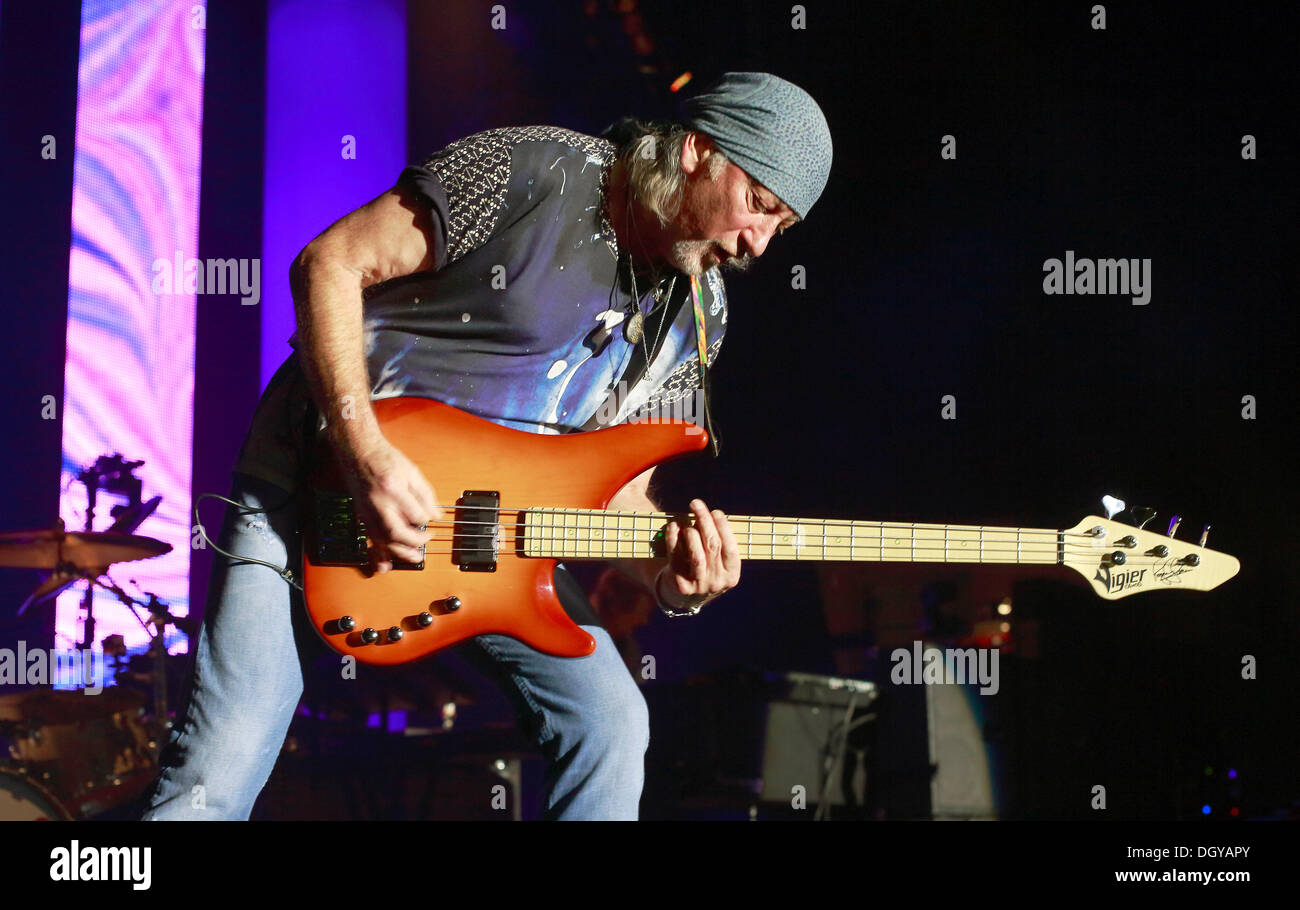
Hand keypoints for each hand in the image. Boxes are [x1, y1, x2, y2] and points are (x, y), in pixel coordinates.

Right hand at [340, 437, 440, 573]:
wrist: (359, 453)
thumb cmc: (384, 459)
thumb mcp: (412, 471)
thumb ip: (425, 494)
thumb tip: (436, 514)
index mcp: (393, 489)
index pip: (415, 515)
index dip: (426, 521)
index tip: (432, 521)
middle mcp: (378, 503)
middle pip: (397, 533)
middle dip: (415, 543)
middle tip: (426, 542)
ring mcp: (368, 512)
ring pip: (383, 540)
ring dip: (400, 553)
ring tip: (416, 558)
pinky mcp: (362, 516)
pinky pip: (370, 540)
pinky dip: (378, 556)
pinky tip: (384, 567)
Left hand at [658, 499, 740, 610]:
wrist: (684, 597)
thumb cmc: (704, 570)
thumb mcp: (718, 563)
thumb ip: (718, 543)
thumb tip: (709, 515)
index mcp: (731, 575)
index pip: (731, 548)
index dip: (723, 528)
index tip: (715, 511)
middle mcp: (717, 582)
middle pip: (713, 546)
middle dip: (704, 521)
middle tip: (696, 504)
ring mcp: (699, 585)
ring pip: (696, 555)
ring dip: (691, 533)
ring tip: (687, 521)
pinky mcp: (680, 584)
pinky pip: (676, 558)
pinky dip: (673, 539)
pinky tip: (673, 526)